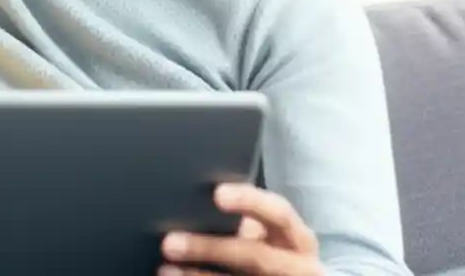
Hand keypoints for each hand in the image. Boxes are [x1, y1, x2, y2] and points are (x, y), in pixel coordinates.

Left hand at [158, 183, 321, 275]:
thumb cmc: (275, 252)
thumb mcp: (273, 235)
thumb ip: (249, 219)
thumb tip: (201, 201)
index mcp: (297, 239)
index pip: (278, 213)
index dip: (249, 201)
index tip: (218, 195)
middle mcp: (295, 266)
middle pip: (254, 256)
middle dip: (211, 248)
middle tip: (171, 242)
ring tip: (167, 269)